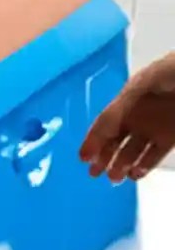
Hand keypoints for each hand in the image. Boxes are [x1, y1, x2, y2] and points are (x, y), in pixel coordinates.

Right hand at [80, 52, 174, 181]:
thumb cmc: (172, 71)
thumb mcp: (143, 83)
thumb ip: (120, 107)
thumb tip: (100, 129)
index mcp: (127, 99)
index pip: (105, 123)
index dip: (93, 140)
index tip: (83, 158)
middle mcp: (137, 115)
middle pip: (115, 140)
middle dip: (103, 157)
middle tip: (94, 173)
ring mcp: (155, 127)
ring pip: (132, 151)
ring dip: (121, 165)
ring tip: (114, 178)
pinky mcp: (171, 137)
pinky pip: (154, 155)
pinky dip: (143, 166)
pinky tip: (135, 174)